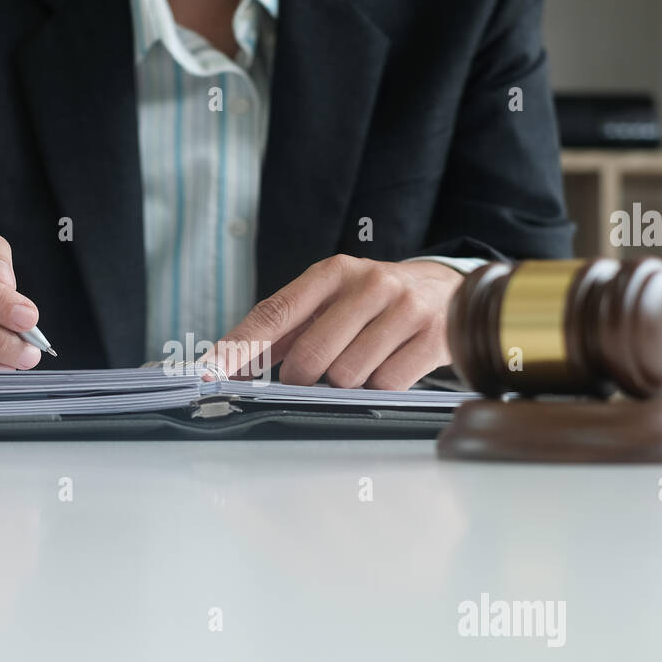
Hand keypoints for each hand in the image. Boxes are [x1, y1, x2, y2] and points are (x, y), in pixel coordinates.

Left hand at [211, 255, 463, 389]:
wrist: (452, 292)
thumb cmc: (378, 303)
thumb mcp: (334, 301)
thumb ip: (285, 329)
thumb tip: (232, 364)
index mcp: (333, 272)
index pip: (274, 312)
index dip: (238, 346)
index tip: (209, 371)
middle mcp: (369, 283)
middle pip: (309, 357)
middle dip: (302, 378)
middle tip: (313, 375)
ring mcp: (404, 308)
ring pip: (346, 376)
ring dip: (346, 384)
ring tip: (363, 363)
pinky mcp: (432, 336)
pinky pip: (385, 385)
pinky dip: (380, 388)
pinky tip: (390, 367)